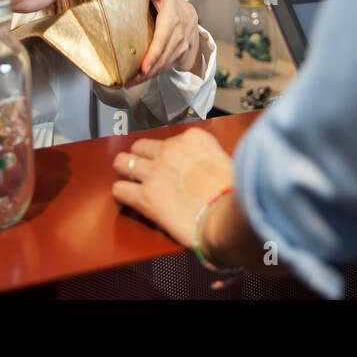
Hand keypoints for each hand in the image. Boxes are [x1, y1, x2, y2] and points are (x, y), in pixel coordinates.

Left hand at [111, 129, 234, 249]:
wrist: (230, 218)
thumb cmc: (237, 196)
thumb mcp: (228, 164)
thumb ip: (210, 161)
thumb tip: (206, 170)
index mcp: (194, 139)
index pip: (171, 139)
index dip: (169, 154)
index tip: (172, 164)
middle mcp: (171, 150)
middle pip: (140, 146)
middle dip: (141, 158)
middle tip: (146, 171)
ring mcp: (155, 172)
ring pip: (123, 162)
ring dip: (126, 172)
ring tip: (131, 182)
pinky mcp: (146, 196)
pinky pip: (120, 190)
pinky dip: (122, 195)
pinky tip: (128, 199)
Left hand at [128, 0, 200, 83]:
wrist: (189, 17)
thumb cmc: (169, 3)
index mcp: (173, 16)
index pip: (164, 38)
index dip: (154, 53)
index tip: (144, 67)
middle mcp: (180, 32)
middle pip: (163, 56)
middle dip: (146, 71)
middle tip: (129, 80)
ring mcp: (182, 45)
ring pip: (164, 64)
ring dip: (148, 76)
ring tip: (130, 82)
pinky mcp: (180, 55)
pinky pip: (166, 66)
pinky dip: (153, 74)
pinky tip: (140, 78)